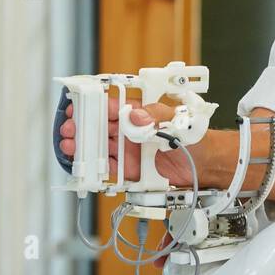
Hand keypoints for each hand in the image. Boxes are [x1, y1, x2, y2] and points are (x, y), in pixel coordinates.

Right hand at [56, 99, 194, 186]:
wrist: (205, 165)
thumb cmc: (194, 136)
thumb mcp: (177, 119)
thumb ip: (156, 116)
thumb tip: (136, 115)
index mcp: (141, 113)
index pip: (113, 106)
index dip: (93, 104)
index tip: (78, 105)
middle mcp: (132, 131)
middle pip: (101, 126)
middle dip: (82, 126)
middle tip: (69, 128)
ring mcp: (130, 150)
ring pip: (101, 146)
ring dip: (84, 146)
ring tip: (69, 145)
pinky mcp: (131, 169)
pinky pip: (109, 168)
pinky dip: (95, 167)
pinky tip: (83, 165)